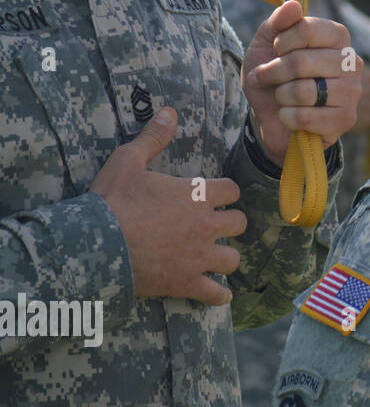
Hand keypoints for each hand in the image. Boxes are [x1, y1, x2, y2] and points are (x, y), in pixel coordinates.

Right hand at [90, 108, 245, 305]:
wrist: (94, 243)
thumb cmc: (112, 200)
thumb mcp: (128, 160)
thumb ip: (153, 137)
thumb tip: (169, 111)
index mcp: (198, 195)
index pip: (232, 191)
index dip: (225, 193)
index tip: (215, 196)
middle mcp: (206, 225)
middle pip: (239, 223)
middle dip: (229, 224)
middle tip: (214, 226)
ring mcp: (199, 256)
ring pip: (233, 259)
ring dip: (226, 258)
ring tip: (214, 257)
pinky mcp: (186, 282)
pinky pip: (216, 294)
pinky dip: (219, 295)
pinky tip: (219, 294)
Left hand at [242, 0, 361, 164]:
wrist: (272, 115)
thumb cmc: (272, 76)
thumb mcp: (265, 44)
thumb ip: (278, 23)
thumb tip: (293, 5)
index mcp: (338, 37)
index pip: (306, 29)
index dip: (281, 42)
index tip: (276, 50)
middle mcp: (352, 61)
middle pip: (300, 62)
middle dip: (273, 72)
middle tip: (268, 77)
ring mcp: (353, 91)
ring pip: (303, 91)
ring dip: (281, 96)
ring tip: (282, 97)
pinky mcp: (347, 118)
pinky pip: (306, 117)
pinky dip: (287, 117)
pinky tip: (290, 116)